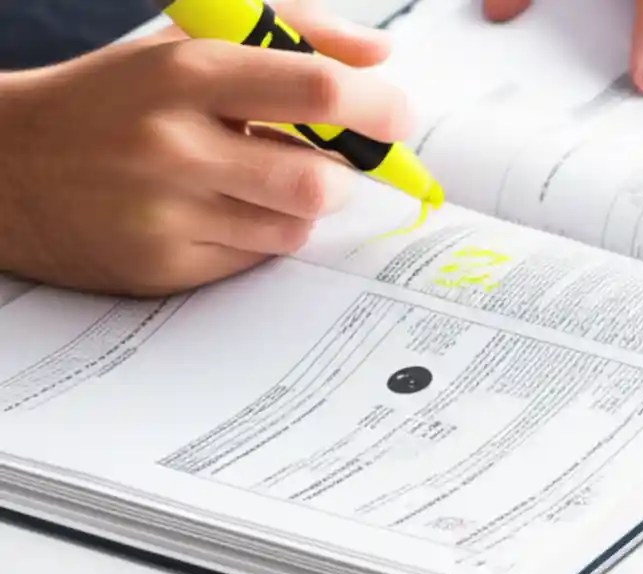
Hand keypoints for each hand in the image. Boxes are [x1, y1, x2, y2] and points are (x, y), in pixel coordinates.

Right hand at [0, 0, 410, 296]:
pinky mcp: (163, 265)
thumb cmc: (117, 98)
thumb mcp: (190, 42)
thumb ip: (293, 33)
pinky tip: (221, 211)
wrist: (11, 165)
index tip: (397, 118)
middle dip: (344, 175)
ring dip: (299, 207)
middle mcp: (174, 144)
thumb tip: (379, 54)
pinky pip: (255, 259)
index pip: (317, 92)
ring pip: (293, 227)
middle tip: (333, 163)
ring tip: (263, 182)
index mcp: (187, 72)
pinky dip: (258, 236)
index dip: (378, 109)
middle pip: (317, 181)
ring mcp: (166, 212)